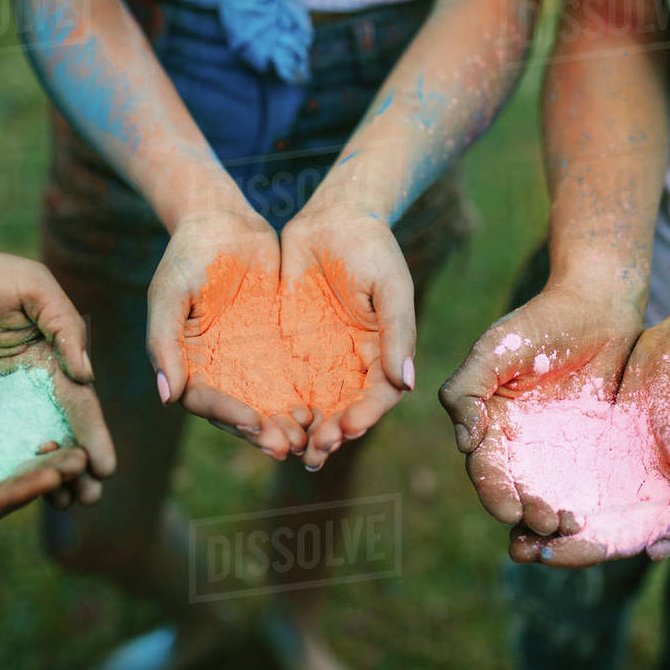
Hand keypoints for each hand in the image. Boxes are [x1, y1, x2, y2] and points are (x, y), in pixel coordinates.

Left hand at [0, 235, 115, 504]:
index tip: (107, 467)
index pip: (78, 404)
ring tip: (63, 506)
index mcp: (50, 359)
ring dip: (44, 479)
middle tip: (89, 499)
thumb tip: (86, 374)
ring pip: (25, 450)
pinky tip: (8, 498)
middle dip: (77, 469)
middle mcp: (26, 388)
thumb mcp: (30, 285)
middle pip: (59, 435)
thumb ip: (63, 324)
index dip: (94, 435)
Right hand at [146, 208, 308, 457]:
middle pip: (243, 415)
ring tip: (313, 435)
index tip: (254, 426)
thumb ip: (163, 343)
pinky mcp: (281, 349)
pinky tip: (329, 407)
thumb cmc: (186, 256)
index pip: (208, 404)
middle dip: (267, 434)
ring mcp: (253, 363)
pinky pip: (297, 379)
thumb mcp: (168, 294)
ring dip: (290, 425)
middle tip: (290, 446)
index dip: (230, 418)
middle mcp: (222, 373)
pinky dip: (311, 397)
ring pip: (273, 405)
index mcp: (191, 367)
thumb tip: (167, 397)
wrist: (223, 223)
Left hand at [281, 205, 415, 470]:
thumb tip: (406, 382)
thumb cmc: (372, 247)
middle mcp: (353, 362)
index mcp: (382, 352)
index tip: (348, 429)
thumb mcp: (391, 286)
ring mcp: (321, 357)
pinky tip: (262, 420)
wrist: (332, 218)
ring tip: (287, 448)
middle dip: (331, 434)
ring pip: (313, 405)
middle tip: (315, 451)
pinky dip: (277, 406)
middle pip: (344, 410)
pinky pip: (284, 383)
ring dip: (303, 429)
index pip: (377, 397)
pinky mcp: (291, 348)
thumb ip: (397, 332)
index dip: (365, 417)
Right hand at [439, 281, 643, 531]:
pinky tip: (594, 518)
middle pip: (516, 490)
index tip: (509, 510)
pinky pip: (585, 484)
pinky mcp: (590, 450)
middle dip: (525, 512)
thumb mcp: (493, 351)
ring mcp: (554, 449)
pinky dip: (586, 506)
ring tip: (567, 527)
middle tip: (544, 524)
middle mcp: (517, 443)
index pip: (485, 467)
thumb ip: (466, 391)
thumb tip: (463, 442)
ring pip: (548, 494)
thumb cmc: (537, 323)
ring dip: (552, 517)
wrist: (596, 305)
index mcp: (488, 423)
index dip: (494, 491)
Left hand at [508, 313, 669, 565]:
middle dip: (552, 543)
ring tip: (506, 524)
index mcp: (662, 511)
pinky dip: (539, 478)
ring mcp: (613, 472)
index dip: (581, 552)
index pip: (615, 543)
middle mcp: (633, 498)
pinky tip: (510, 480)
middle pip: (586, 532)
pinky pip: (562, 468)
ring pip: (569, 503)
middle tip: (516, 550)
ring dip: (540, 516)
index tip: (548, 555)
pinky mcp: (596, 446)